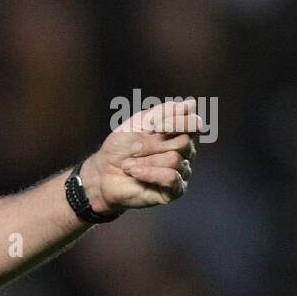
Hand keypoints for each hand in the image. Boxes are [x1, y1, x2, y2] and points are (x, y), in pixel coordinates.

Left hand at [81, 99, 198, 213]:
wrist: (102, 173)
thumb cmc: (120, 147)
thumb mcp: (138, 123)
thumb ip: (163, 113)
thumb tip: (190, 104)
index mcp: (179, 133)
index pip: (194, 123)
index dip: (177, 123)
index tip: (155, 126)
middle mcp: (185, 152)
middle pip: (183, 142)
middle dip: (151, 145)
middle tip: (132, 150)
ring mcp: (181, 172)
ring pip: (174, 160)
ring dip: (145, 161)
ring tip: (128, 165)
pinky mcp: (173, 191)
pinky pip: (171, 178)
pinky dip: (150, 173)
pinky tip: (134, 172)